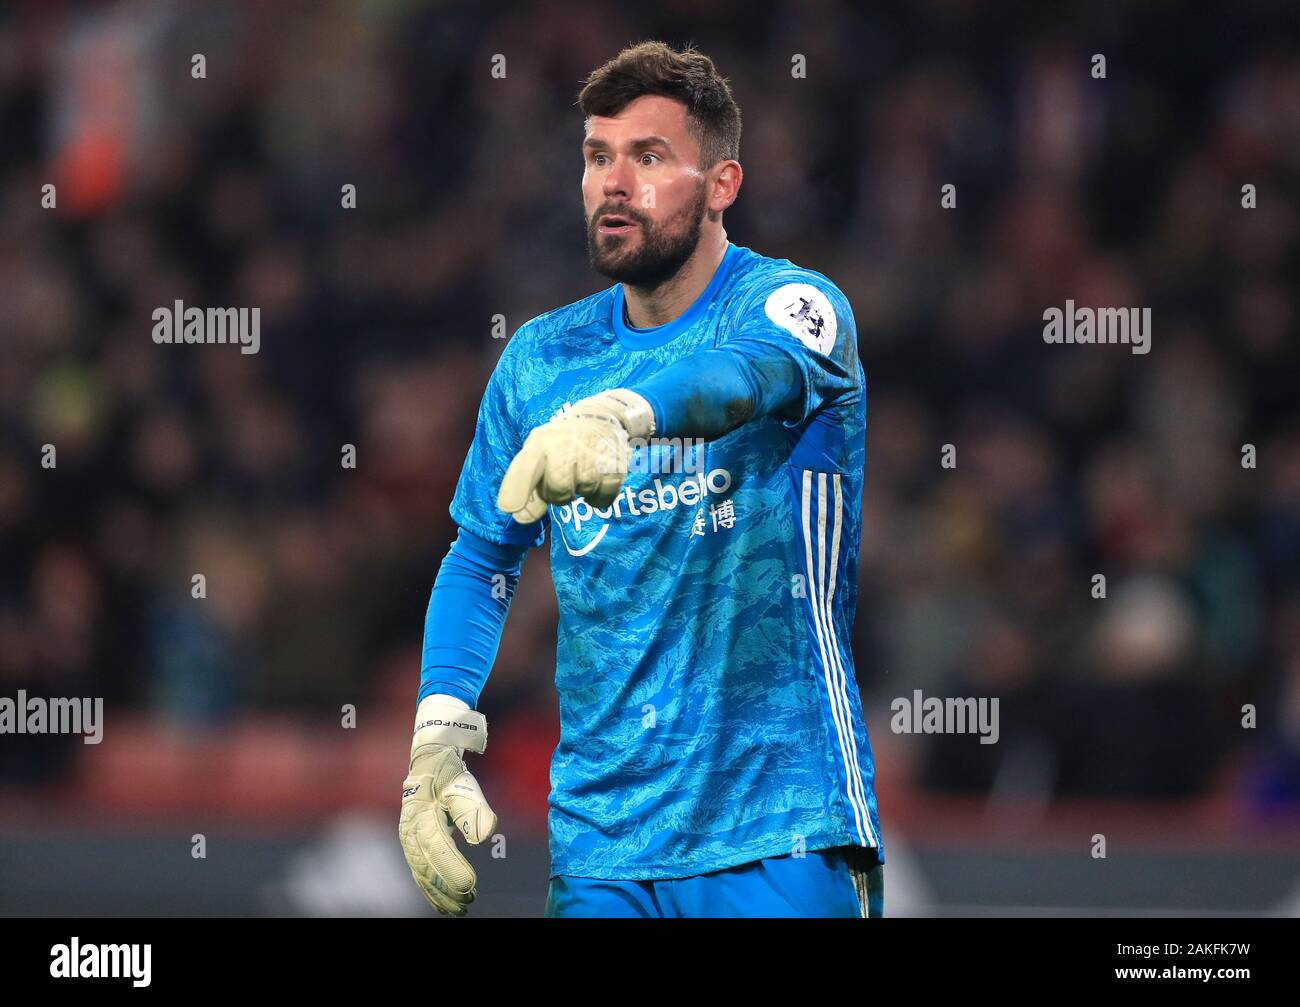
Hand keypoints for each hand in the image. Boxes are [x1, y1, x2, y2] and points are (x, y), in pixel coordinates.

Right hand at [398, 696, 495, 915]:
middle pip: (426, 868)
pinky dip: (432, 888)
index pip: (437, 848)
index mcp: (421, 815)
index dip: (452, 869)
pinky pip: (421, 871)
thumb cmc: (448, 772)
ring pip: (422, 874)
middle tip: (468, 903)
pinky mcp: (413, 843)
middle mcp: (410, 830)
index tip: (470, 885)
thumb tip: (482, 836)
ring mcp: (409, 838)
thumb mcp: (462, 784)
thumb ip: (472, 810)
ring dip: (440, 893)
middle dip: (447, 889)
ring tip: (460, 908)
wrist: (429, 759)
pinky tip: (445, 900)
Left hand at [496, 389, 655, 523]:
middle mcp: (565, 445)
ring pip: (581, 493)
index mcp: (540, 444)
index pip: (526, 466)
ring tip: (581, 472)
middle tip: (563, 480)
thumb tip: (520, 517)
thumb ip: (526, 487)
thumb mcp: (538, 457)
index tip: (509, 508)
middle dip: (557, 494)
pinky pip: (602, 499)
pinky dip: (598, 498)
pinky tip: (597, 480)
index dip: (517, 488)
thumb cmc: (561, 445)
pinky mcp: (615, 466)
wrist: (601, 419)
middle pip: (557, 489)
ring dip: (580, 491)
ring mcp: (593, 454)